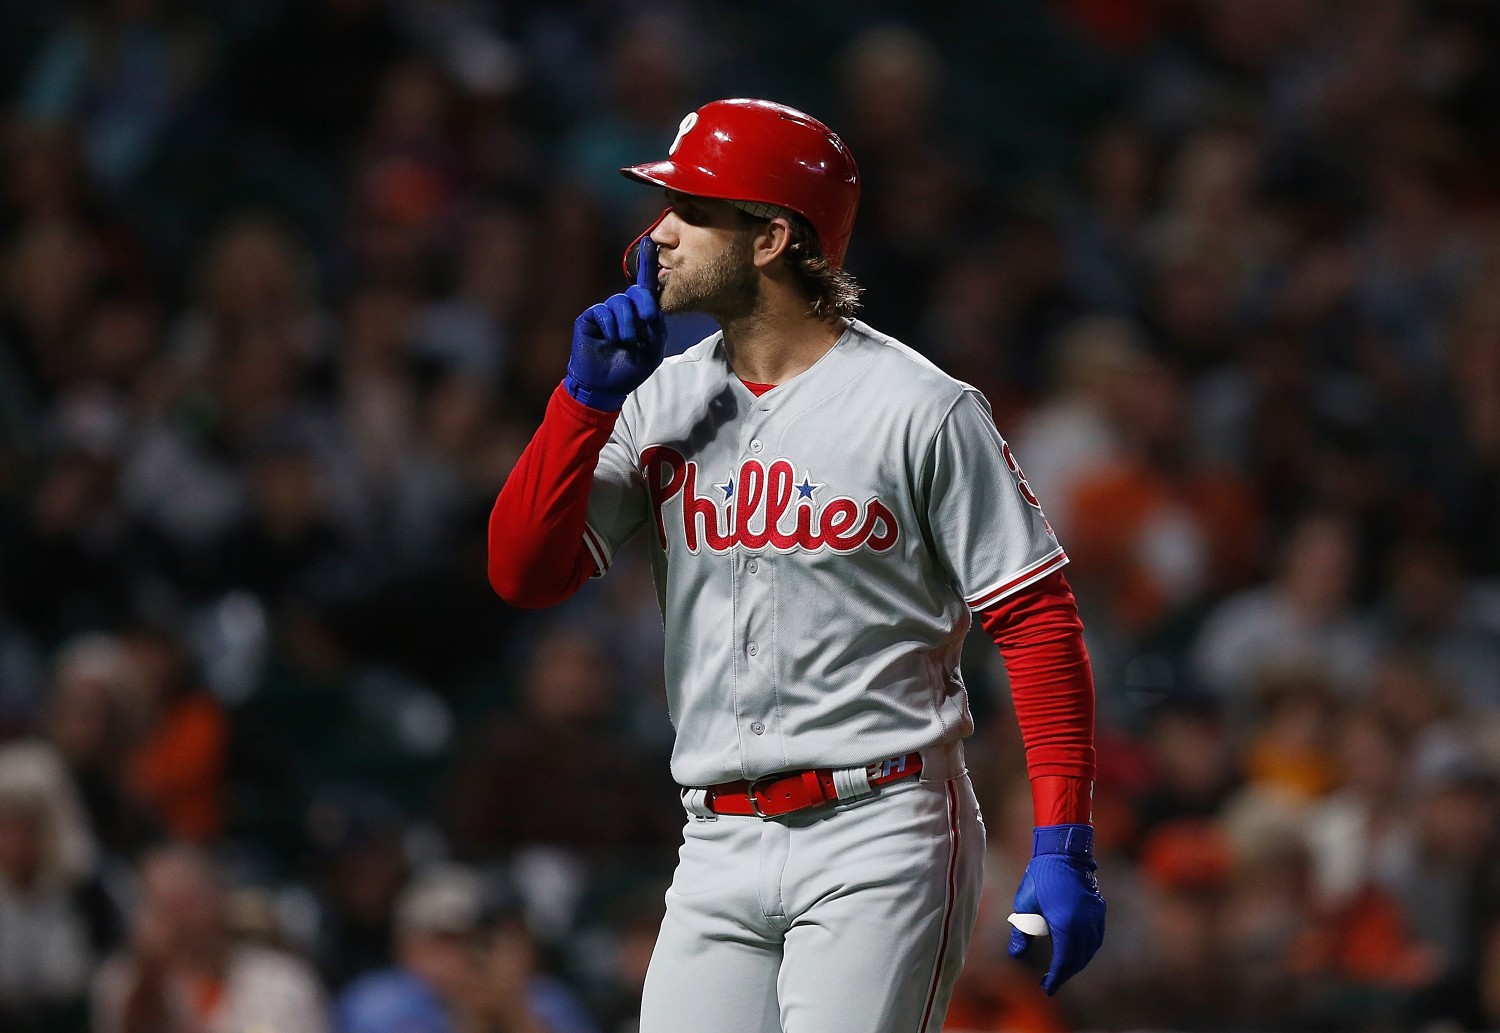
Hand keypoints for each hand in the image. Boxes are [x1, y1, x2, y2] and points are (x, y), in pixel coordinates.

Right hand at [564, 237, 665, 410]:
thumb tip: (654, 307)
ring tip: (625, 342)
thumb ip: (658, 328)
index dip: (647, 264)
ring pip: (620, 303)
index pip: (645, 285)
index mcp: (640, 315)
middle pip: (636, 292)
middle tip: (647, 319)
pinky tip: (608, 340)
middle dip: (644, 303)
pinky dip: (610, 327)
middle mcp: (623, 309)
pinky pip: (603, 312)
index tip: (649, 242)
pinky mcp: (589, 318)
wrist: (605, 387)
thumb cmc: (629, 369)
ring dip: (627, 324)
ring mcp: (605, 313)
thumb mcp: (653, 351)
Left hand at [1007, 824, 1105, 994]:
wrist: (1063, 852)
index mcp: (1066, 925)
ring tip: (1062, 968)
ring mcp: (1094, 917)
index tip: (1047, 988)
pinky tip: (1076, 950)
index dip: (1056, 978)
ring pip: (1089, 950)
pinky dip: (1086, 949)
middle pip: (1078, 959)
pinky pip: (1095, 938)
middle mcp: (1084, 925)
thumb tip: (1015, 955)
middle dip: (1065, 973)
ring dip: (1077, 962)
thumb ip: (1021, 932)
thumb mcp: (1025, 905)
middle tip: (1051, 980)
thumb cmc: (1041, 877)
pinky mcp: (1099, 910)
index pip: (1063, 962)